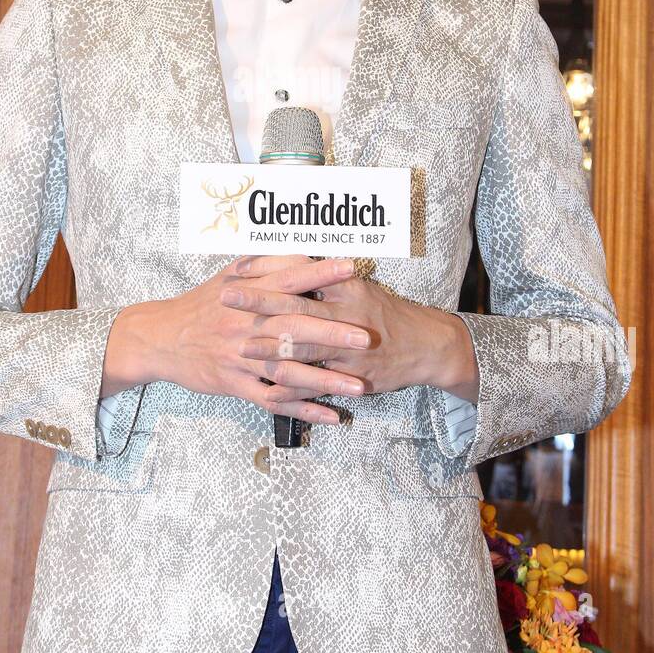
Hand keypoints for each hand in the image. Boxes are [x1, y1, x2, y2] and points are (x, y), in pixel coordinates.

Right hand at [101, 255, 372, 424]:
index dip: (319, 274)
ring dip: (325, 380)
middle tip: (366, 336)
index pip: (288, 280)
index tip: (351, 269)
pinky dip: (302, 409)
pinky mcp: (234, 383)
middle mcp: (245, 324)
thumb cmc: (202, 304)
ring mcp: (240, 356)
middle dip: (332, 333)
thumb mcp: (230, 276)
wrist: (160, 337)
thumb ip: (266, 264)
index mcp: (247, 293)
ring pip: (287, 370)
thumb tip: (302, 251)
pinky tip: (331, 416)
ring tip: (358, 387)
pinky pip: (272, 400)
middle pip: (292, 328)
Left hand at [220, 254, 477, 399]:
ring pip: (305, 347)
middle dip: (259, 303)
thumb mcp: (356, 287)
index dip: (268, 270)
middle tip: (226, 297)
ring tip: (242, 348)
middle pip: (296, 306)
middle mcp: (346, 313)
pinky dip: (294, 388)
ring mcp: (349, 347)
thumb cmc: (384, 312)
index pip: (301, 273)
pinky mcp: (354, 376)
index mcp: (345, 286)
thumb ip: (322, 278)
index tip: (237, 268)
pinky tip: (270, 390)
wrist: (427, 345)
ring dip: (270, 348)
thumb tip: (283, 262)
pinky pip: (319, 382)